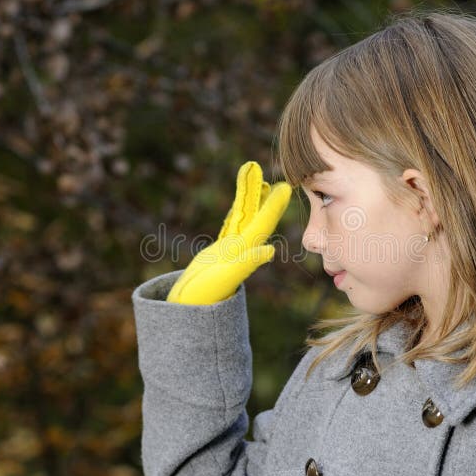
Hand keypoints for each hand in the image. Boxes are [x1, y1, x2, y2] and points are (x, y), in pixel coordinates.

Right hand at [166, 161, 290, 304]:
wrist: (191, 307)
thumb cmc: (206, 295)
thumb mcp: (226, 278)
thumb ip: (247, 263)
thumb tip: (270, 250)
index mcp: (245, 251)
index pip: (262, 224)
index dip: (273, 206)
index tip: (285, 187)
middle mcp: (242, 247)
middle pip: (253, 214)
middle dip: (260, 192)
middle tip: (267, 169)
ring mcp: (231, 247)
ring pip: (241, 215)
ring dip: (248, 195)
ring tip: (252, 170)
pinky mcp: (220, 249)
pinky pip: (230, 223)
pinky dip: (236, 210)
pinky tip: (243, 199)